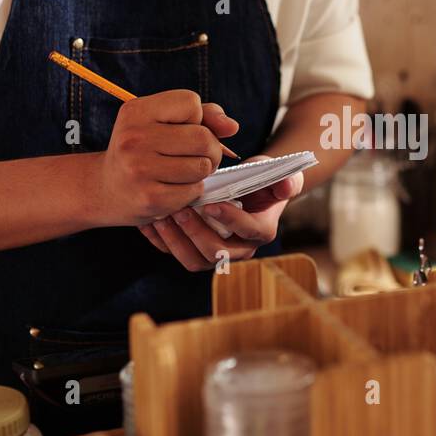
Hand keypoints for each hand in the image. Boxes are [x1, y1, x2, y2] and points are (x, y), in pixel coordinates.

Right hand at [90, 90, 239, 225]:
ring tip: (182, 172)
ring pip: (202, 166)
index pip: (191, 103)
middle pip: (203, 137)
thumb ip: (203, 116)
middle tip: (196, 156)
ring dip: (201, 172)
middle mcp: (133, 137)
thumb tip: (233, 127)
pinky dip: (191, 191)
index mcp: (136, 111)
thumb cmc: (143, 149)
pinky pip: (194, 191)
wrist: (105, 188)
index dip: (196, 118)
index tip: (180, 129)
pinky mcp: (149, 198)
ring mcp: (139, 169)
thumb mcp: (163, 122)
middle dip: (210, 149)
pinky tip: (173, 189)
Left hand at [140, 155, 304, 270]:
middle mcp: (239, 249)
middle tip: (181, 210)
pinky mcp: (194, 251)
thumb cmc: (261, 180)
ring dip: (176, 241)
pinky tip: (148, 222)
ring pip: (193, 261)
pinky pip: (175, 253)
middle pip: (217, 254)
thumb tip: (287, 187)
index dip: (231, 220)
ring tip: (163, 216)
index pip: (248, 232)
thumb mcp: (277, 174)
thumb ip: (286, 179)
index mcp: (260, 231)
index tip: (211, 204)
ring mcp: (215, 253)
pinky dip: (160, 240)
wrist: (246, 189)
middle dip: (197, 233)